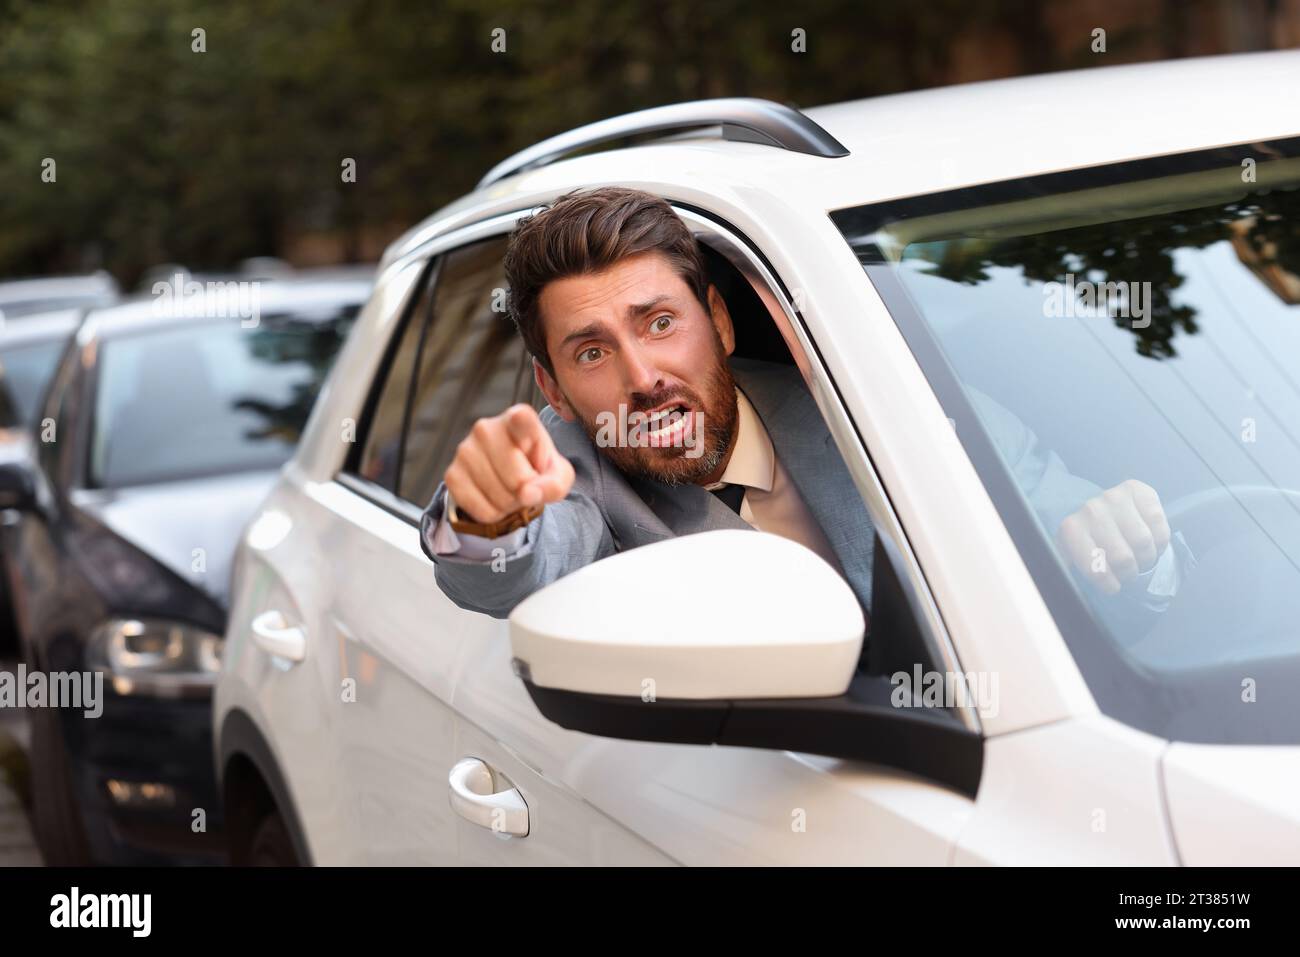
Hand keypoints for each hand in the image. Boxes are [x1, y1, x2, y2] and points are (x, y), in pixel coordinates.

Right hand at [444, 404, 573, 523]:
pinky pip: (481, 511)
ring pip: (499, 497)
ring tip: (511, 490)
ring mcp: (465, 451)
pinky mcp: (452, 475)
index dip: (529, 437)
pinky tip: (495, 498)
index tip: (531, 442)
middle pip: (517, 479)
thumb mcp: (558, 475)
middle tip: (527, 484)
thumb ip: (554, 483)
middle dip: (527, 493)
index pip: (521, 418)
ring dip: (511, 505)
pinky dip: (495, 514)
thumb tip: (527, 493)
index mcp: (518, 418)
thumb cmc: (537, 468)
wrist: (508, 477)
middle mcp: (486, 428)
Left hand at [1057, 479, 1170, 593]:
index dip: (1109, 584)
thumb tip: (1051, 605)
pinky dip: (1160, 540)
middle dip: (1130, 572)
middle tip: (1128, 571)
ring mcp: (1115, 497)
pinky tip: (1151, 541)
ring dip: (1147, 557)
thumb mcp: (1072, 560)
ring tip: (1140, 557)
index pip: (1095, 568)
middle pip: (1124, 558)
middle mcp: (1090, 509)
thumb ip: (1067, 574)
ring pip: (1144, 542)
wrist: (1101, 514)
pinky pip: (1159, 524)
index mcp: (1070, 530)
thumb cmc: (1088, 544)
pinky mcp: (1139, 491)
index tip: (1112, 586)